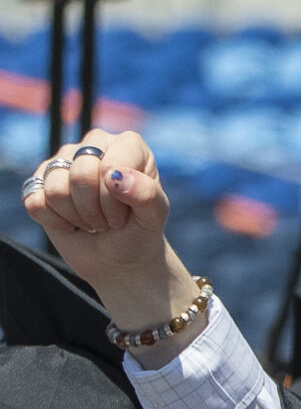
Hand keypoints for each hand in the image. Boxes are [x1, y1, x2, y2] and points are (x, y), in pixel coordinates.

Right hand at [20, 130, 201, 358]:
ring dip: (78, 216)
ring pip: (53, 183)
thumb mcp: (157, 217)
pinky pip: (35, 198)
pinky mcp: (38, 188)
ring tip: (96, 223)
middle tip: (113, 221)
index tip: (132, 210)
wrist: (123, 264)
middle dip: (100, 207)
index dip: (122, 190)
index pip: (112, 156)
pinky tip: (73, 224)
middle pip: (78, 169)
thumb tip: (118, 177)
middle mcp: (92, 147)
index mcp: (128, 145)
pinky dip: (55, 220)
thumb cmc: (144, 236)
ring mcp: (60, 166)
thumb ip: (147, 193)